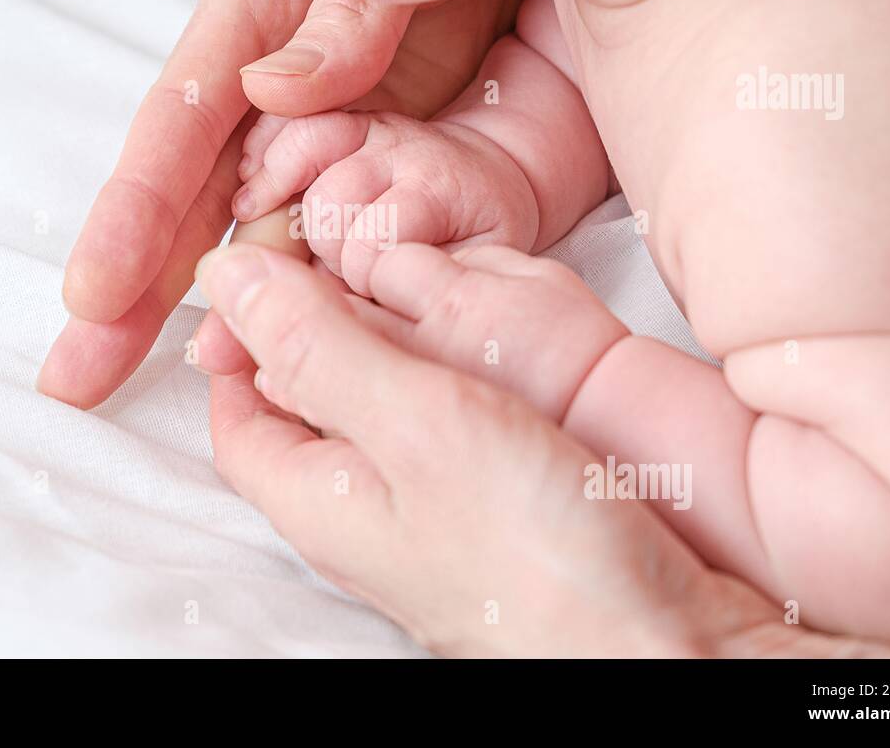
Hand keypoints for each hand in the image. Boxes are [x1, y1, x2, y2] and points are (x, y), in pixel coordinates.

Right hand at [37, 0, 523, 407]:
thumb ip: (344, 17)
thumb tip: (270, 92)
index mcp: (246, 24)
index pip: (180, 126)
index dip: (137, 213)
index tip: (96, 293)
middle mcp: (255, 95)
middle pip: (182, 200)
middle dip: (126, 292)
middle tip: (74, 377)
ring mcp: (298, 140)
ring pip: (233, 232)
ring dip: (184, 311)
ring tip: (112, 380)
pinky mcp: (341, 170)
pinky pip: (303, 241)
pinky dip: (271, 301)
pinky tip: (239, 353)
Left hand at [199, 242, 889, 656]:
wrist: (663, 639)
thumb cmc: (535, 547)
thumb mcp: (411, 420)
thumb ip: (319, 346)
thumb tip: (226, 276)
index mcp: (314, 499)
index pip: (236, 410)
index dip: (240, 332)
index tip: (269, 261)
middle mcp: (359, 512)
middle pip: (304, 404)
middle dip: (315, 322)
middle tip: (347, 249)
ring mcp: (425, 513)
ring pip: (377, 406)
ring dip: (386, 336)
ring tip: (414, 275)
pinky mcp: (488, 505)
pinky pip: (440, 420)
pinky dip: (444, 366)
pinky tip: (480, 338)